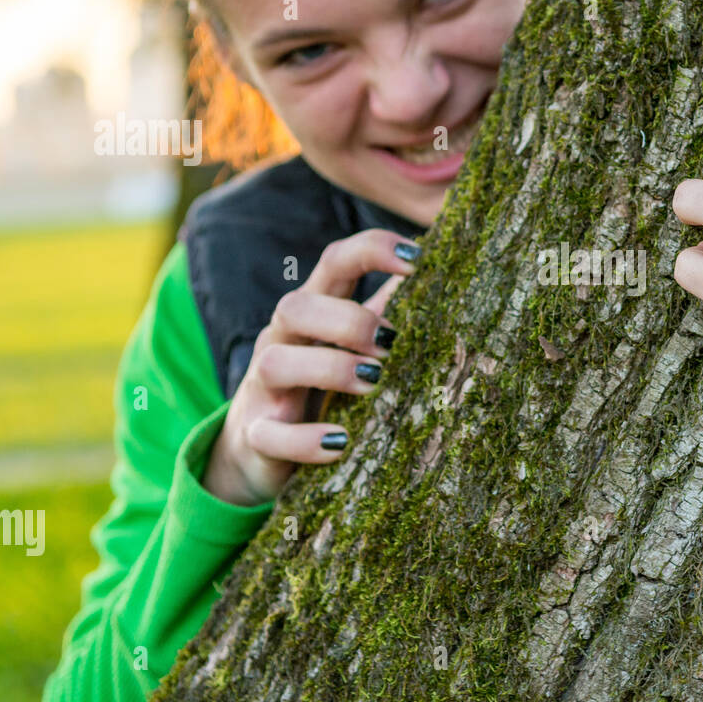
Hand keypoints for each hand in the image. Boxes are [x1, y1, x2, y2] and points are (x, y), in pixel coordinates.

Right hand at [203, 229, 416, 505]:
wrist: (259, 451)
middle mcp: (282, 342)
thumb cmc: (324, 388)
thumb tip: (445, 276)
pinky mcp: (257, 437)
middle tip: (391, 344)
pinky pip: (270, 435)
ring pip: (275, 362)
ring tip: (373, 383)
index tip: (416, 258)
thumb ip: (390, 313)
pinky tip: (341, 443)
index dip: (371, 250)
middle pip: (295, 306)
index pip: (334, 263)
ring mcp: (263, 389)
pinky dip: (305, 440)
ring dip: (330, 369)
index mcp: (314, 313)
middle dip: (348, 320)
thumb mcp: (355, 347)